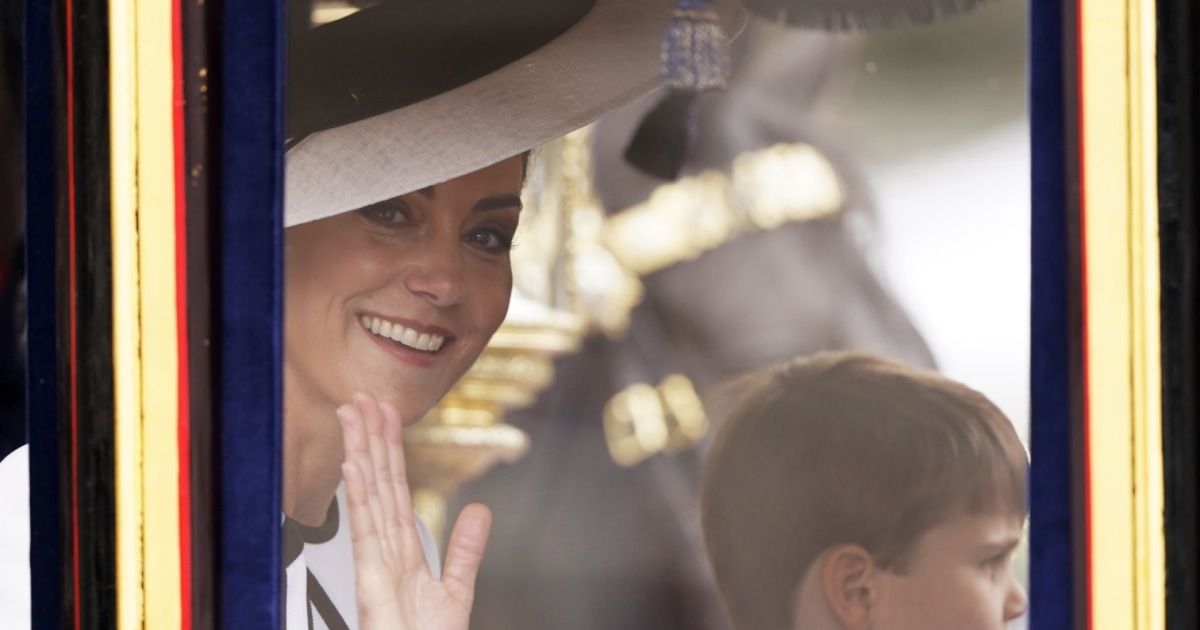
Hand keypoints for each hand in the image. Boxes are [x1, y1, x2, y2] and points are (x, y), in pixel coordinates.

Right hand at [338, 392, 491, 629]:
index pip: (395, 488)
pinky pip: (366, 531)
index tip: (384, 414)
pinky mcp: (372, 580)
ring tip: (353, 415)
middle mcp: (384, 550)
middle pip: (377, 482)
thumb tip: (480, 512)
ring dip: (361, 453)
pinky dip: (360, 497)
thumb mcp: (455, 589)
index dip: (389, 450)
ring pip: (368, 496)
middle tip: (360, 397)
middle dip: (369, 439)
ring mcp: (375, 562)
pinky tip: (354, 466)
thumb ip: (465, 550)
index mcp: (402, 550)